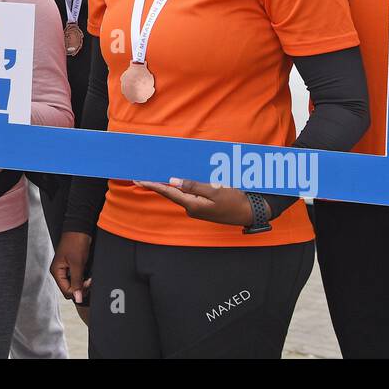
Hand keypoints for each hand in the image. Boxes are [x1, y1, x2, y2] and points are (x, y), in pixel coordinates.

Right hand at [50, 231, 92, 303]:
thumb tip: (77, 298)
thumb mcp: (77, 264)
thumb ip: (77, 282)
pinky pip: (77, 278)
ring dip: (83, 283)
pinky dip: (83, 278)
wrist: (80, 228)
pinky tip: (88, 274)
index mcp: (56, 271)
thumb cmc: (76, 242)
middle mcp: (60, 272)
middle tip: (90, 280)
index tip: (87, 283)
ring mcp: (66, 269)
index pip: (66, 291)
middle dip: (80, 288)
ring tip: (90, 277)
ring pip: (74, 285)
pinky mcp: (72, 267)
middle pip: (69, 289)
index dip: (77, 290)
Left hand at [134, 178, 254, 225]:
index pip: (168, 192)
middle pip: (170, 193)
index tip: (138, 179)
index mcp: (193, 204)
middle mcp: (192, 208)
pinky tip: (174, 181)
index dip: (152, 184)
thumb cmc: (234, 200)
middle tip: (140, 176)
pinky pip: (188, 194)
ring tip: (153, 176)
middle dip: (156, 184)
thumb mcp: (215, 190)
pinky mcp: (203, 206)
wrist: (250, 212)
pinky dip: (179, 187)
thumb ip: (193, 185)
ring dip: (167, 185)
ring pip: (178, 193)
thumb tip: (172, 181)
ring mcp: (197, 208)